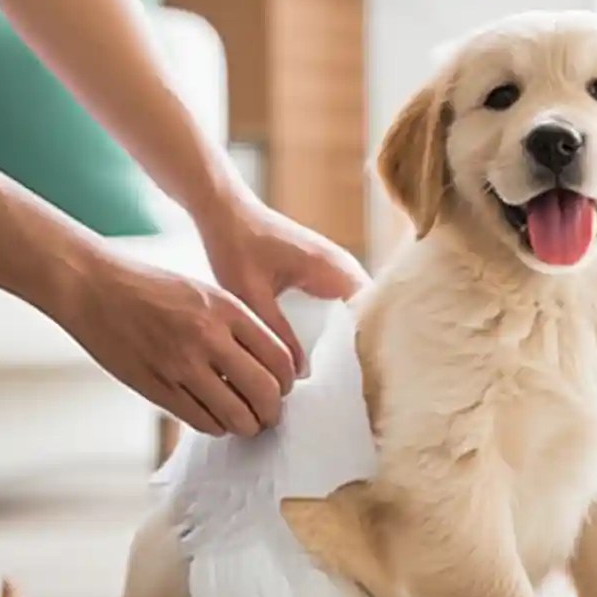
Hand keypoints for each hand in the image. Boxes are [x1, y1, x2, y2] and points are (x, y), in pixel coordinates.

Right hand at [57, 257, 296, 436]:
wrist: (93, 287)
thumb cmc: (151, 287)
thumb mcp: (205, 292)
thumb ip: (237, 325)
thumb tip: (268, 364)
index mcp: (226, 309)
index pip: (279, 358)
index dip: (288, 381)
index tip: (285, 387)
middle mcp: (208, 338)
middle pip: (264, 391)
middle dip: (274, 410)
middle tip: (271, 414)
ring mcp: (181, 365)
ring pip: (236, 414)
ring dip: (248, 425)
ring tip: (247, 422)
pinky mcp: (157, 387)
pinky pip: (202, 420)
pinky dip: (218, 426)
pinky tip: (218, 419)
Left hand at [195, 194, 370, 374]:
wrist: (225, 212)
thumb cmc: (235, 246)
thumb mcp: (251, 296)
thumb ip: (277, 333)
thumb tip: (300, 374)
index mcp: (332, 269)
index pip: (370, 313)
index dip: (368, 345)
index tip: (358, 378)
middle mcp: (343, 267)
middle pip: (371, 314)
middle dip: (363, 346)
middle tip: (352, 384)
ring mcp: (338, 269)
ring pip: (362, 311)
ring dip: (355, 338)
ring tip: (345, 375)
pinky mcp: (327, 273)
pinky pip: (347, 305)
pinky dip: (343, 328)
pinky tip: (329, 353)